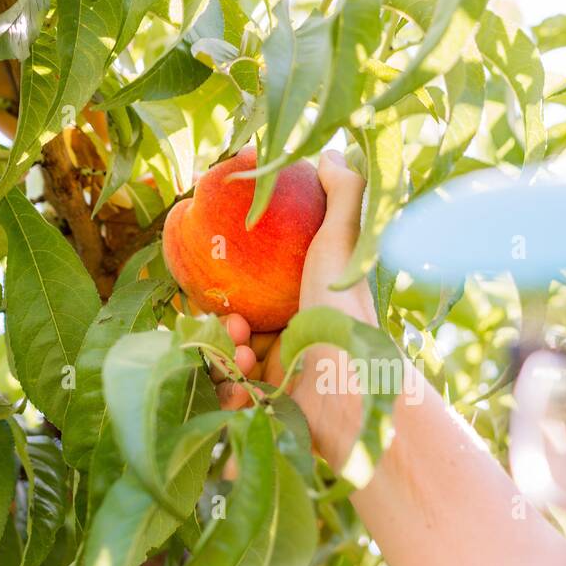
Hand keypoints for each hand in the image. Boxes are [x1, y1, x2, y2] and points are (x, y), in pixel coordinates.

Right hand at [212, 150, 371, 461]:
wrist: (350, 391)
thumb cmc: (343, 311)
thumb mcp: (342, 240)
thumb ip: (341, 193)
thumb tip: (327, 153)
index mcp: (305, 302)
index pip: (252, 289)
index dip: (227, 286)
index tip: (216, 283)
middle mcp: (294, 339)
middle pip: (231, 328)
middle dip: (221, 327)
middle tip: (233, 326)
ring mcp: (283, 378)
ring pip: (226, 365)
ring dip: (224, 360)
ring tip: (242, 358)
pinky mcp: (273, 412)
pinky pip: (232, 402)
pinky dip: (230, 396)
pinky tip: (244, 391)